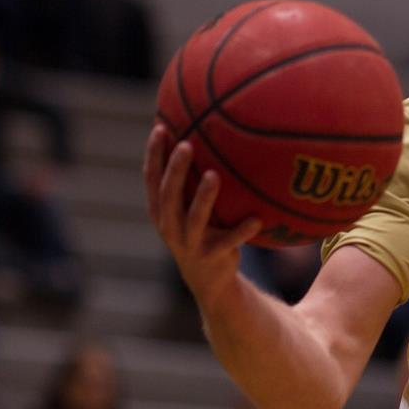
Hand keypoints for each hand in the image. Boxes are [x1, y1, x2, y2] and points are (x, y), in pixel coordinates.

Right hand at [143, 124, 259, 307]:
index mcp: (161, 211)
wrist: (210, 281)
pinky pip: (229, 241)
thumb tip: (213, 138)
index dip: (153, 155)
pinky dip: (242, 231)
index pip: (151, 179)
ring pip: (194, 218)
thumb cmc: (204, 231)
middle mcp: (169, 226)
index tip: (160, 127)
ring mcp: (189, 243)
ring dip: (203, 197)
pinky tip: (257, 219)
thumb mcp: (191, 208)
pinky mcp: (211, 258)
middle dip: (175, 170)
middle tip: (186, 145)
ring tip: (215, 175)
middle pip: (168, 195)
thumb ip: (195, 180)